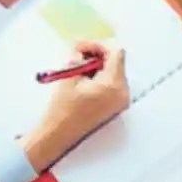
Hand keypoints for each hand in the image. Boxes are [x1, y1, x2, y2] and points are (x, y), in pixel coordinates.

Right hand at [21, 43, 129, 170]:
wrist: (58, 136)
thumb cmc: (62, 110)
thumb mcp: (69, 77)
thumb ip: (78, 57)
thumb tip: (81, 47)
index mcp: (114, 85)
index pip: (115, 53)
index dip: (98, 45)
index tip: (82, 47)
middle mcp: (123, 93)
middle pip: (116, 62)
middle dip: (97, 54)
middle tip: (77, 53)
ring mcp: (120, 101)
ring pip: (114, 71)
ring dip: (97, 65)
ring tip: (77, 68)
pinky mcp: (114, 106)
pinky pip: (112, 83)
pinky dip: (99, 76)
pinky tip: (83, 79)